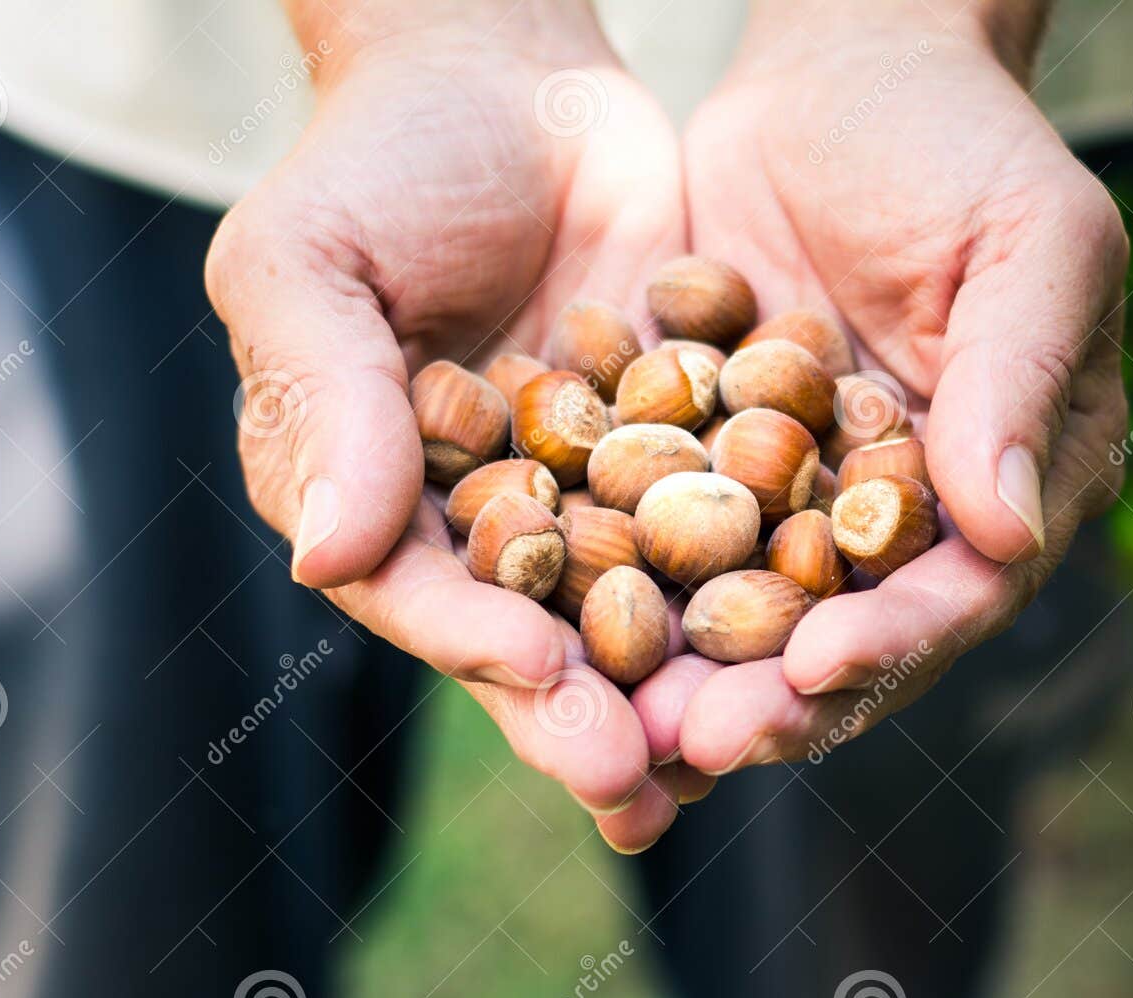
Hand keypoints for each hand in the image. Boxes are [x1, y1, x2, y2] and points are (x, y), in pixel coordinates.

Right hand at [205, 0, 689, 849]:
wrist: (510, 76)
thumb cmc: (377, 160)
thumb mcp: (311, 263)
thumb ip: (327, 404)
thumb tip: (326, 560)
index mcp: (376, 503)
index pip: (423, 595)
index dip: (476, 645)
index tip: (540, 682)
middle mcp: (487, 522)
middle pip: (538, 636)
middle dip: (589, 712)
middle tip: (644, 787)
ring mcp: (592, 494)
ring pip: (642, 607)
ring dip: (685, 681)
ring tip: (741, 746)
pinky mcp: (684, 452)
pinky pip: (729, 523)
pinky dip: (770, 574)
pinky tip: (822, 628)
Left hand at [634, 3, 1129, 772]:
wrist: (840, 72)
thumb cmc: (960, 142)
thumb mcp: (1029, 239)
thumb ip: (1020, 376)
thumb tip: (1005, 533)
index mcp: (1008, 483)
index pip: (957, 593)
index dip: (893, 643)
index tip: (817, 669)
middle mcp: (906, 518)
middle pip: (844, 634)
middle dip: (773, 698)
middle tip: (692, 744)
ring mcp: (805, 501)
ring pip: (749, 615)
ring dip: (688, 677)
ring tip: (618, 728)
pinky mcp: (716, 469)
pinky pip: (669, 547)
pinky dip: (624, 595)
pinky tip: (558, 637)